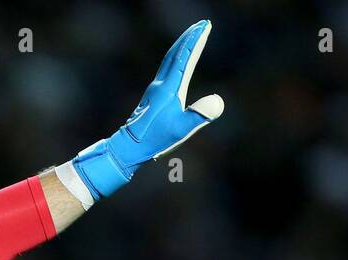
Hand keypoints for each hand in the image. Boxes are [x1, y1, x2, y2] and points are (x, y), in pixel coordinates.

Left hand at [71, 19, 223, 201]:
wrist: (129, 146)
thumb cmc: (155, 139)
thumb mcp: (181, 129)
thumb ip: (199, 114)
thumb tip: (218, 101)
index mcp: (169, 89)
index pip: (184, 58)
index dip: (196, 41)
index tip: (205, 26)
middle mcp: (160, 84)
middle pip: (175, 53)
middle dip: (189, 37)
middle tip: (202, 24)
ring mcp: (154, 89)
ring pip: (168, 59)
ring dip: (181, 46)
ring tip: (192, 36)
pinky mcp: (152, 96)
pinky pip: (165, 69)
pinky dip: (174, 58)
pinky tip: (177, 60)